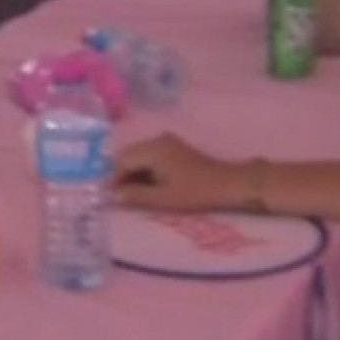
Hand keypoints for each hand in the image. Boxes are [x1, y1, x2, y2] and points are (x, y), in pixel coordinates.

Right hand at [110, 133, 243, 213]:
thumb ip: (134, 196)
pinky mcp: (174, 149)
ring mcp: (166, 143)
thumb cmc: (195, 192)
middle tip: (119, 198)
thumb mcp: (162, 198)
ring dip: (133, 175)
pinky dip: (145, 172)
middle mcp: (157, 140)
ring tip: (133, 195)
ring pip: (139, 157)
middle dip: (122, 176)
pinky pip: (150, 158)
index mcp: (153, 149)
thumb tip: (110, 196)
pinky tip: (148, 187)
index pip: (122, 161)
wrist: (228, 184)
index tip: (110, 198)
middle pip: (128, 156)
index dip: (113, 179)